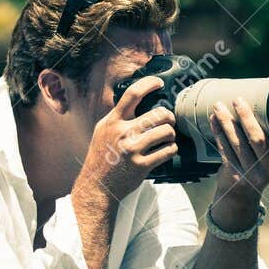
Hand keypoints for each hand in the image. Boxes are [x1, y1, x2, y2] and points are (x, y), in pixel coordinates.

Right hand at [74, 75, 177, 207]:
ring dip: (171, 135)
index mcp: (113, 121)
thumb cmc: (101, 157)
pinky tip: (166, 151)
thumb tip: (138, 103)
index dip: (149, 83)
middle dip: (169, 117)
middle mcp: (122, 132)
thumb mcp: (103, 131)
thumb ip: (118, 118)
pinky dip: (171, 150)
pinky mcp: (142, 165)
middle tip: (169, 122)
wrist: (97, 186)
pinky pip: (168, 151)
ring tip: (167, 139)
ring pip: (167, 132)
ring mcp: (133, 149)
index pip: (132, 94)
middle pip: (159, 113)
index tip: (159, 83)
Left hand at [209, 98, 268, 223]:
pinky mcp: (235, 174)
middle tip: (237, 100)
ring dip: (226, 122)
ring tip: (218, 106)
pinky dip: (218, 132)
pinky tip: (213, 119)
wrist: (243, 193)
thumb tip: (261, 97)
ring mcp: (252, 173)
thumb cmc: (260, 162)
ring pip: (237, 143)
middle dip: (246, 118)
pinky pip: (225, 150)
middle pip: (258, 140)